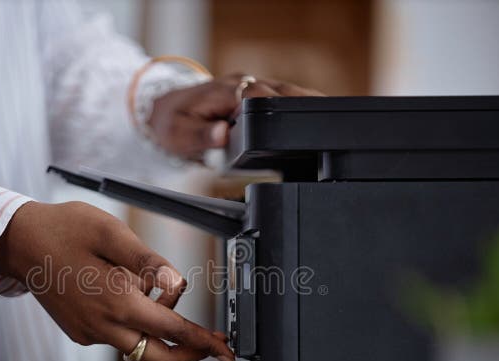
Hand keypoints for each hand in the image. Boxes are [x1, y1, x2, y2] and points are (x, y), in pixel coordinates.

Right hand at [0, 201, 234, 360]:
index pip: (172, 331)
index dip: (202, 341)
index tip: (224, 349)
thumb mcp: (111, 232)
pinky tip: (115, 284)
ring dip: (153, 323)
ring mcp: (90, 333)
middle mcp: (103, 326)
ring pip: (137, 343)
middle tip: (211, 343)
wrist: (18, 243)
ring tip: (134, 275)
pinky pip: (117, 334)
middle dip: (189, 353)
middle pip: (158, 358)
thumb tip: (178, 286)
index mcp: (116, 302)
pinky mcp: (81, 332)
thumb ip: (149, 262)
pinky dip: (130, 318)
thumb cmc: (65, 230)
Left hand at [147, 73, 321, 159]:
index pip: (260, 98)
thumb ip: (199, 137)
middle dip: (306, 103)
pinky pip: (280, 98)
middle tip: (333, 117)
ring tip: (335, 116)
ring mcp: (249, 88)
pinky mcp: (253, 95)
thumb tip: (221, 135)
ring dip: (307, 102)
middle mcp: (241, 85)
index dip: (281, 110)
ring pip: (285, 92)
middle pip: (281, 91)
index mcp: (224, 91)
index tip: (301, 123)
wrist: (163, 112)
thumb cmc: (170, 124)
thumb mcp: (177, 135)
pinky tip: (316, 115)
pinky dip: (298, 105)